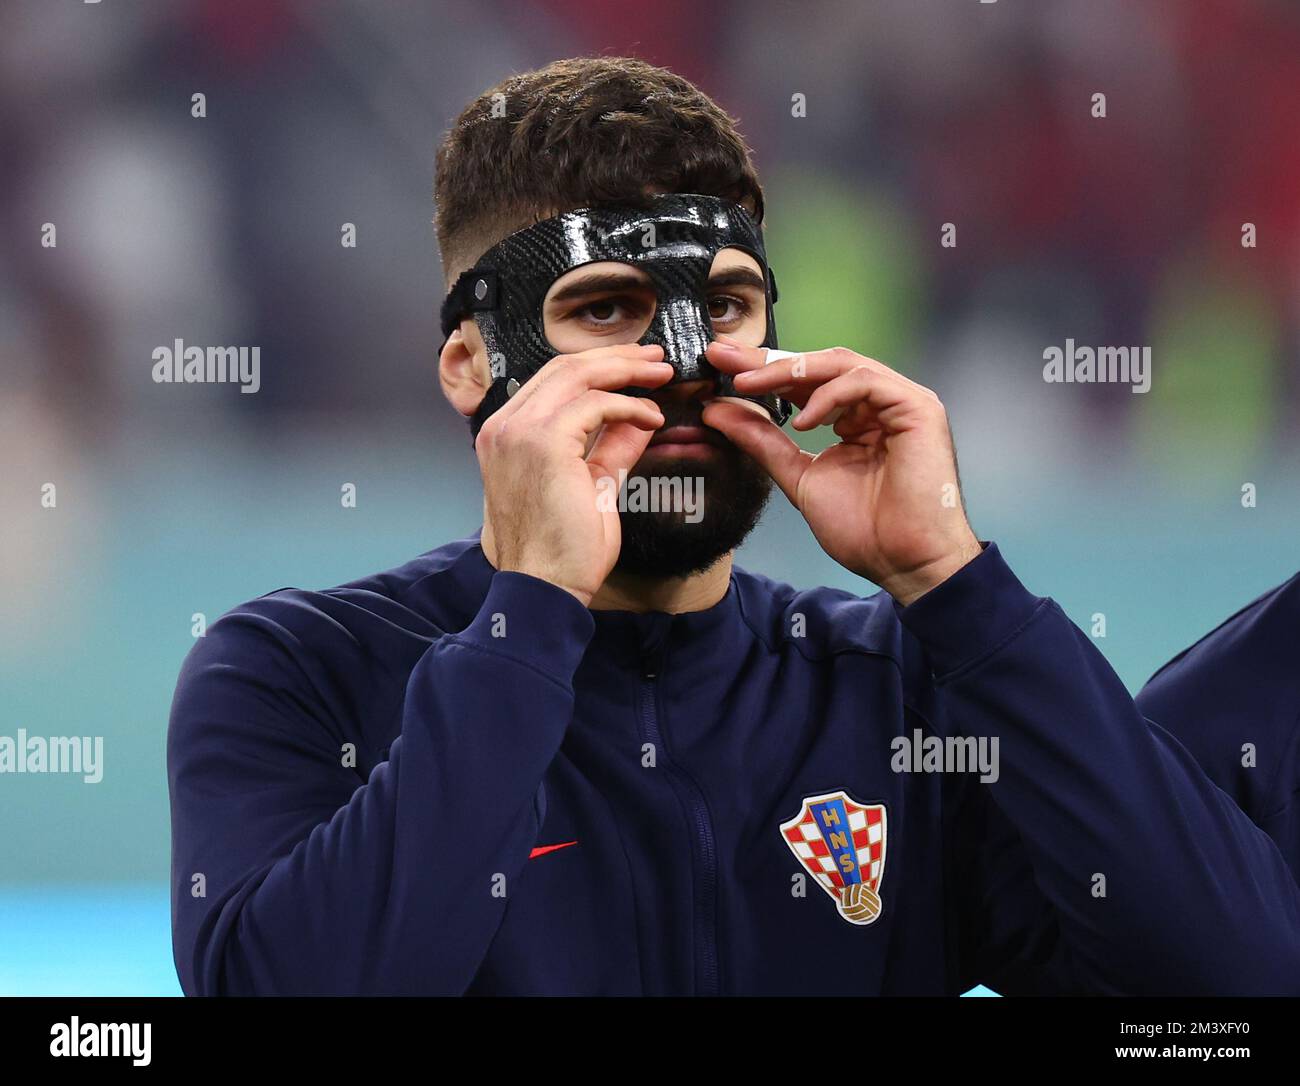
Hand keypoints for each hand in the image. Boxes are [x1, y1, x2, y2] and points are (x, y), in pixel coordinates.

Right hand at [477, 345, 674, 605]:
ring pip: (576, 374)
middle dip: (616, 358)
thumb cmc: (563, 551)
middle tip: (657, 359)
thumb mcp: (593, 484)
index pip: (553, 381)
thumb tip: (639, 417)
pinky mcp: (543, 443)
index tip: (636, 367)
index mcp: (506, 435)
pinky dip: (628, 405)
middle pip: (564, 367)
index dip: (598, 367)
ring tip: (662, 375)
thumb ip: (612, 447)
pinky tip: (651, 417)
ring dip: (625, 370)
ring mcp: (518, 432)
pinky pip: (594, 404)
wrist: (546, 587)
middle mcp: (504, 426)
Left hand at [702, 341, 981, 604]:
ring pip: (841, 365)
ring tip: (749, 384)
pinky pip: (865, 382)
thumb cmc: (864, 530)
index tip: (720, 367)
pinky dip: (828, 395)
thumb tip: (717, 411)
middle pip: (820, 364)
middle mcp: (879, 404)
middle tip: (724, 358)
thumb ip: (762, 442)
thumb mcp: (798, 476)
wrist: (903, 563)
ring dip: (790, 372)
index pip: (806, 382)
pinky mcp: (917, 407)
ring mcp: (900, 402)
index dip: (764, 372)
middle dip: (769, 360)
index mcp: (856, 418)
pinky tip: (801, 421)